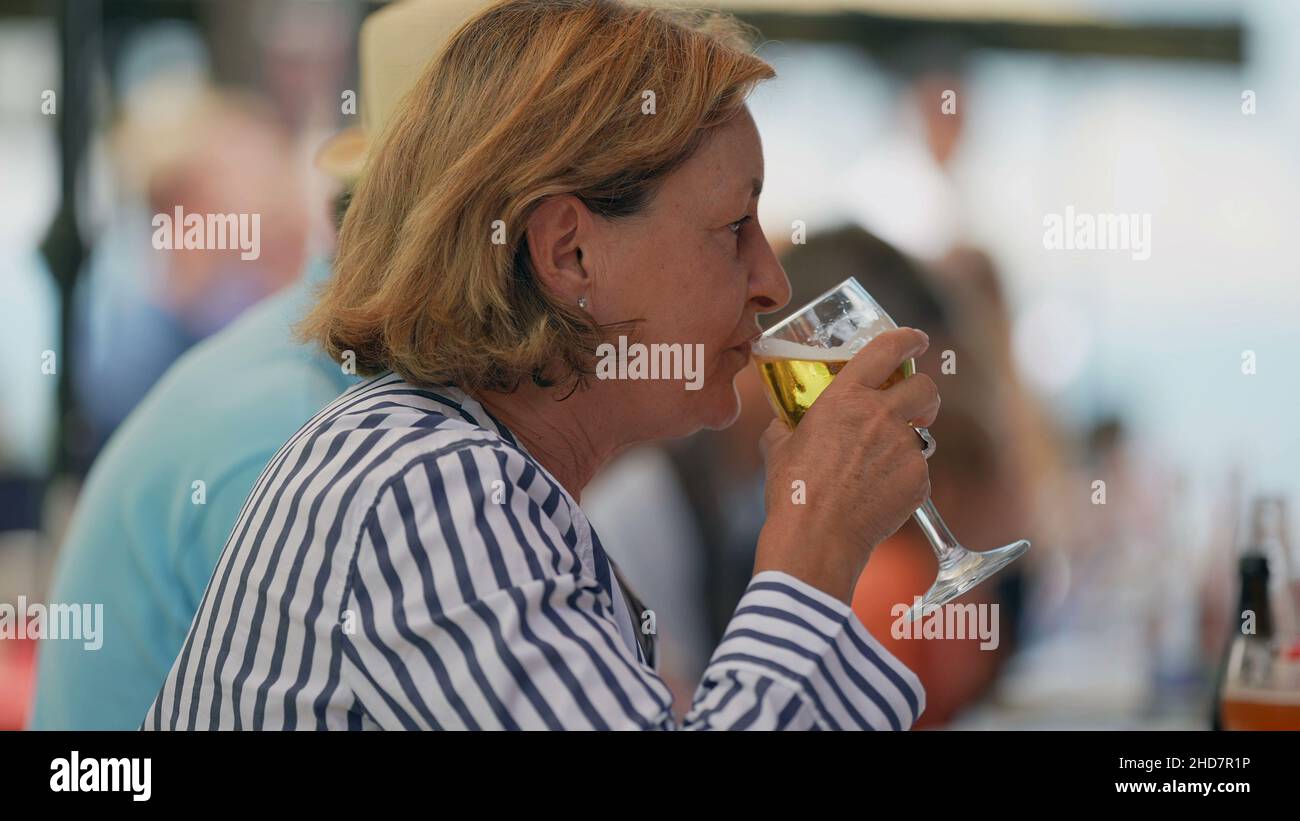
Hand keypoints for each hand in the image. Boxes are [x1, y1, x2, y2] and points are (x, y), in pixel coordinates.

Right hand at [754, 327, 939, 604]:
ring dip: (909, 440)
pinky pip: (918, 470)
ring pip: (923, 433)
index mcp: (846, 397)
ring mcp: (904, 448)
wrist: (818, 537)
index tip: (915, 339)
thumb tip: (784, 422)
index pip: (887, 349)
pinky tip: (878, 494)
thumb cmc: (793, 492)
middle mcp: (882, 416)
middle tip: (912, 404)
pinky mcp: (918, 480)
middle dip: (923, 392)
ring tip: (882, 462)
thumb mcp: (778, 447)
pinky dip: (904, 478)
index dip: (907, 338)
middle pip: (926, 387)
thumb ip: (786, 425)